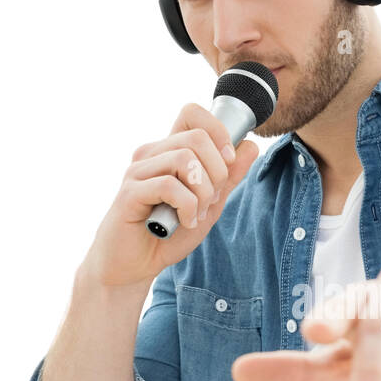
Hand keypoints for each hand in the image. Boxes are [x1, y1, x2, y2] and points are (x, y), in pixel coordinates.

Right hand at [82, 103, 257, 290]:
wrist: (134, 266)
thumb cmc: (168, 234)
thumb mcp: (209, 205)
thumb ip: (228, 177)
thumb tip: (250, 146)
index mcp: (169, 151)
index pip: (192, 114)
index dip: (218, 132)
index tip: (227, 162)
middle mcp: (151, 154)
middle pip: (197, 137)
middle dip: (217, 172)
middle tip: (210, 200)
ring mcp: (138, 171)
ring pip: (185, 159)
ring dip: (202, 192)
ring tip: (196, 214)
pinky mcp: (130, 193)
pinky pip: (170, 186)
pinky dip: (187, 207)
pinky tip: (183, 222)